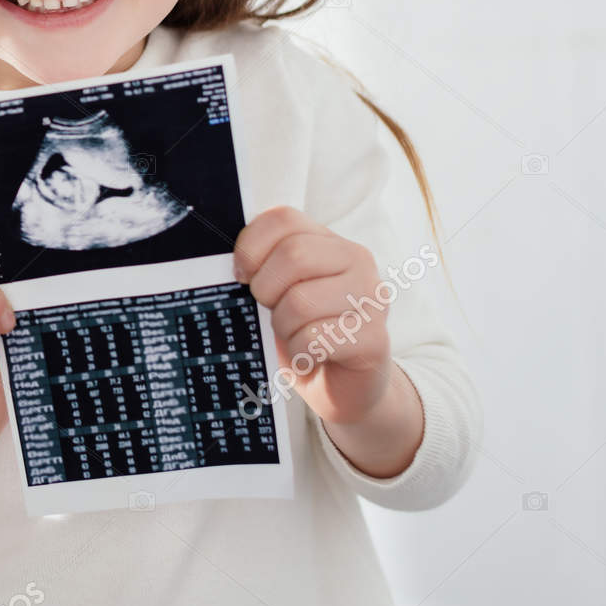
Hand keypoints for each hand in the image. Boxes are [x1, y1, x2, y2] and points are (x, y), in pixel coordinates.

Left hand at [233, 205, 392, 425]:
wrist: (340, 387)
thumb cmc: (302, 332)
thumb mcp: (279, 291)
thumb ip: (263, 267)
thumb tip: (231, 265)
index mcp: (329, 241)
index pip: (283, 218)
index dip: (251, 247)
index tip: (243, 277)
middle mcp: (358, 261)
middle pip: (293, 255)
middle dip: (266, 290)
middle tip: (270, 312)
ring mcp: (372, 298)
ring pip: (300, 301)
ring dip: (283, 328)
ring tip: (295, 337)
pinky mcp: (374, 338)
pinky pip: (314, 340)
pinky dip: (299, 354)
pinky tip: (311, 358)